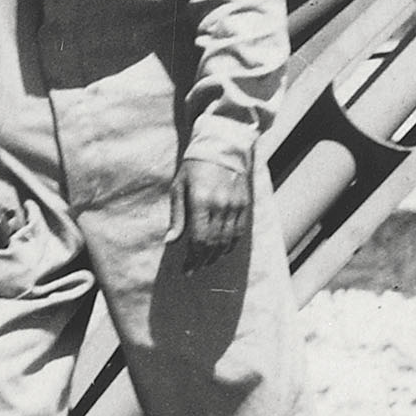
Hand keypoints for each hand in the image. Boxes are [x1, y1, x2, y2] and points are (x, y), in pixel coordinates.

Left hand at [175, 148, 254, 267]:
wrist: (222, 145)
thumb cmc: (194, 166)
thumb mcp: (179, 187)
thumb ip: (177, 216)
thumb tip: (170, 241)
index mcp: (201, 201)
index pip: (199, 239)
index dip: (193, 258)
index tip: (186, 269)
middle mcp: (221, 205)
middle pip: (213, 243)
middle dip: (202, 260)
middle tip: (193, 270)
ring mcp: (235, 205)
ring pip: (228, 240)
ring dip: (216, 255)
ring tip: (205, 262)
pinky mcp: (244, 204)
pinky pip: (239, 232)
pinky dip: (230, 245)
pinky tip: (221, 250)